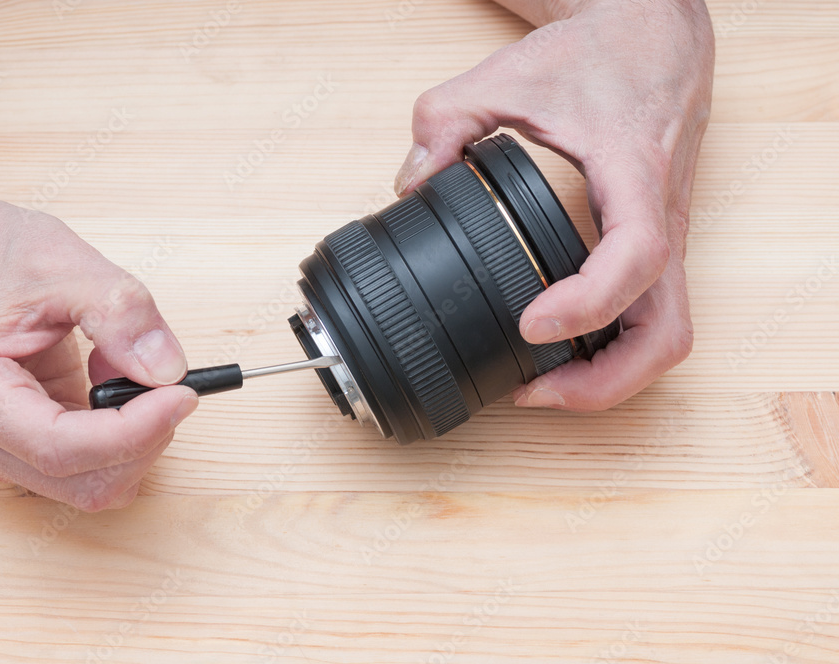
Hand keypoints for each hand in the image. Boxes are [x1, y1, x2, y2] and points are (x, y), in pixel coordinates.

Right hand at [0, 186, 195, 510]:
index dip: (134, 433)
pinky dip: (124, 432)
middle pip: (83, 481)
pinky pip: (91, 465)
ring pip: (91, 484)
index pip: (62, 449)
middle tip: (174, 384)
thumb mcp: (65, 264)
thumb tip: (167, 371)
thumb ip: (120, 315)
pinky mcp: (25, 448)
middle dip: (144, 440)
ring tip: (126, 367)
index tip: (182, 395)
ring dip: (136, 439)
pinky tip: (112, 379)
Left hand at [393, 0, 713, 409]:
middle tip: (534, 391)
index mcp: (636, 176)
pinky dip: (612, 350)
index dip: (587, 304)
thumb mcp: (510, 73)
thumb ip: (447, 119)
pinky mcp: (660, 246)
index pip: (636, 255)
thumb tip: (411, 182)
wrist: (657, 35)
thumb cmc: (600, 54)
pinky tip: (562, 350)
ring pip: (667, 337)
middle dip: (605, 381)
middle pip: (668, 332)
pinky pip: (652, 318)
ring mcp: (669, 240)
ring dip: (611, 377)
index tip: (531, 325)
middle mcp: (665, 220)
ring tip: (543, 385)